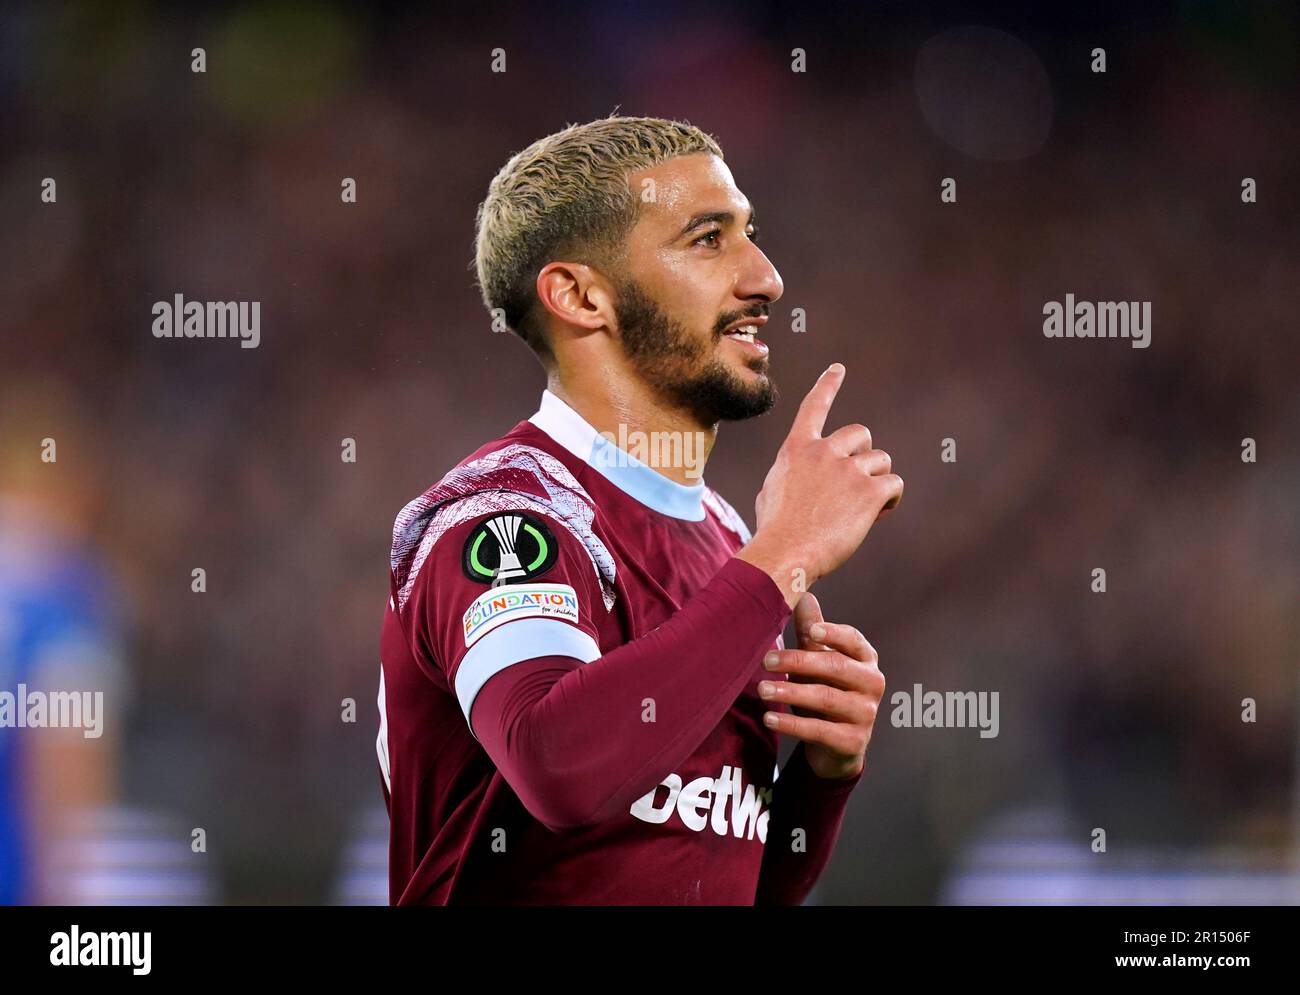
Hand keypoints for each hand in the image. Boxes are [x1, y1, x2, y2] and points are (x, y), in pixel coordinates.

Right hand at [738, 363, 902, 606]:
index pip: (813, 407)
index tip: (838, 368)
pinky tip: (877, 515)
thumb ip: (790, 476)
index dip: (827, 386)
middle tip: (858, 483)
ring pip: (880, 461)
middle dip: (864, 455)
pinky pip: (894, 484)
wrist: (785, 552)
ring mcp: (847, 469)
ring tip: (864, 509)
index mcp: (797, 449)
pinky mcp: (869, 491)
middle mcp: (823, 451)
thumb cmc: (774, 531)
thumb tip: (800, 483)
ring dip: (877, 481)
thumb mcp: (770, 493)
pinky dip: (890, 500)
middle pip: (861, 434)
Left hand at [757, 592, 884, 779]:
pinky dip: (791, 725)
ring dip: (790, 692)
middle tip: (765, 660)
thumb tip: (804, 594)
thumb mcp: (818, 661)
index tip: (810, 631)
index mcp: (865, 658)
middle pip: (835, 667)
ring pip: (826, 698)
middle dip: (798, 662)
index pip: (853, 640)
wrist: (837, 745)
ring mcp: (866, 714)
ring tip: (762, 689)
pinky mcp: (853, 741)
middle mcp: (872, 683)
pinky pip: (819, 731)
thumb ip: (812, 631)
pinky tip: (769, 717)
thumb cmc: (826, 691)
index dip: (833, 634)